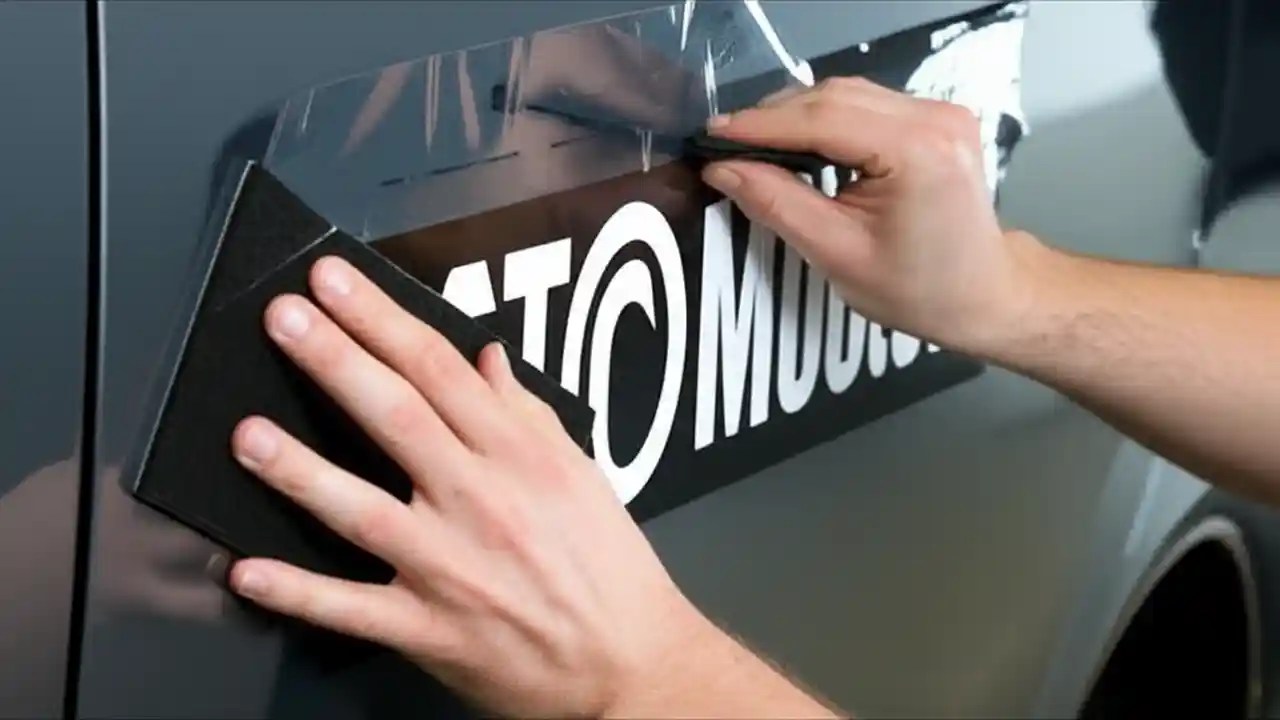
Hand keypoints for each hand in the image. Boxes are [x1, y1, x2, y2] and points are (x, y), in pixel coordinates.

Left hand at [224, 256, 707, 716]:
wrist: (631, 663)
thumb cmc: (609, 567)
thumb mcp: (580, 474)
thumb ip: (526, 414)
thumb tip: (487, 360)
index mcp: (519, 456)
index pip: (438, 369)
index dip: (379, 319)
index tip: (334, 283)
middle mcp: (480, 502)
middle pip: (396, 416)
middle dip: (335, 360)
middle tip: (283, 316)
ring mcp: (450, 568)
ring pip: (363, 510)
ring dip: (300, 471)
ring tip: (248, 435)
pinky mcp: (430, 629)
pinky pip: (353, 610)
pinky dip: (298, 594)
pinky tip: (248, 572)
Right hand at [700, 77, 1050, 357]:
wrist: (983, 294)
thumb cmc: (917, 289)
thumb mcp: (836, 254)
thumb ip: (778, 204)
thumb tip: (722, 168)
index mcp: (917, 152)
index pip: (822, 119)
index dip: (760, 126)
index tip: (710, 135)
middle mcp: (934, 117)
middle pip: (834, 97)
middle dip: (773, 118)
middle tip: (723, 143)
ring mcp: (940, 111)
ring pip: (847, 94)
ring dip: (796, 115)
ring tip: (752, 144)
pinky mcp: (936, 117)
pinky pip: (865, 104)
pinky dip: (824, 119)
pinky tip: (796, 142)